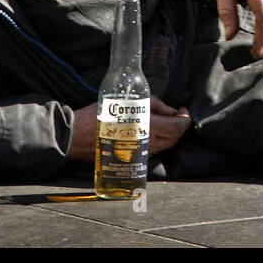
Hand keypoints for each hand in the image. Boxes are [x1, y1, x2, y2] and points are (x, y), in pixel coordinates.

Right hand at [68, 96, 190, 162]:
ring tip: (159, 121)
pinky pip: (151, 151)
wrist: (77, 137)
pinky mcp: (131, 161)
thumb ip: (154, 105)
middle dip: (177, 126)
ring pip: (164, 146)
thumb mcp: (129, 101)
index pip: (178, 128)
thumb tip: (169, 110)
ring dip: (167, 135)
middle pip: (174, 139)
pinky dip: (155, 141)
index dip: (185, 119)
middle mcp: (148, 144)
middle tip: (172, 114)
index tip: (182, 110)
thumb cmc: (101, 115)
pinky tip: (147, 131)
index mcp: (149, 128)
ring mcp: (140, 155)